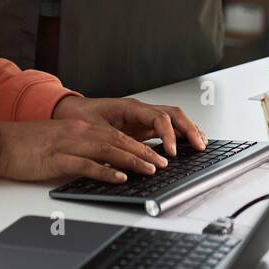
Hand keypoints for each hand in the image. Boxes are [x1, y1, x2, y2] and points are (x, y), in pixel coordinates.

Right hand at [0, 115, 171, 183]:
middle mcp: (78, 133)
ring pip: (108, 150)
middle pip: (117, 141)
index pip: (116, 136)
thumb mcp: (59, 144)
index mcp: (79, 129)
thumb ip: (80, 150)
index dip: (138, 145)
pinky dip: (106, 171)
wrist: (0, 142)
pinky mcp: (57, 159)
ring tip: (150, 170)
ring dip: (132, 160)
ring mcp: (68, 145)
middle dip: (143, 152)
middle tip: (163, 163)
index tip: (156, 155)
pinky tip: (120, 177)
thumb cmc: (27, 146)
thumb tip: (102, 164)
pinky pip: (86, 165)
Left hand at [52, 95, 207, 157]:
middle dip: (189, 129)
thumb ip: (113, 143)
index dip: (169, 135)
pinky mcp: (141, 127)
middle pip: (173, 114)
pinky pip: (165, 128)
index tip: (172, 153)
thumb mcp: (93, 131)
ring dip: (188, 130)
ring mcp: (142, 118)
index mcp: (130, 108)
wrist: (67, 111)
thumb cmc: (78, 117)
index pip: (159, 117)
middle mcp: (139, 111)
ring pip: (172, 119)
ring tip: (201, 145)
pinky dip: (179, 135)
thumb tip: (131, 160)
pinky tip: (188, 144)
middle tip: (200, 147)